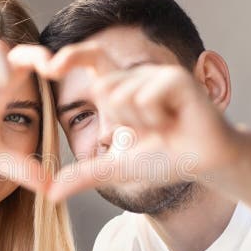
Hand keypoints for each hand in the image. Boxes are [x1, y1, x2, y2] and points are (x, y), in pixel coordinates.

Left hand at [42, 42, 241, 200]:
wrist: (203, 161)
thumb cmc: (164, 159)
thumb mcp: (116, 167)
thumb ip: (84, 175)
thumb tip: (50, 193)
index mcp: (122, 89)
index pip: (91, 62)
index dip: (71, 57)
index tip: (47, 64)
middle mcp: (137, 76)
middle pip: (102, 89)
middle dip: (121, 120)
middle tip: (150, 130)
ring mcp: (156, 74)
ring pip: (122, 94)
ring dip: (141, 122)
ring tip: (164, 125)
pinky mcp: (173, 77)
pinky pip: (144, 97)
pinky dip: (156, 118)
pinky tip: (175, 120)